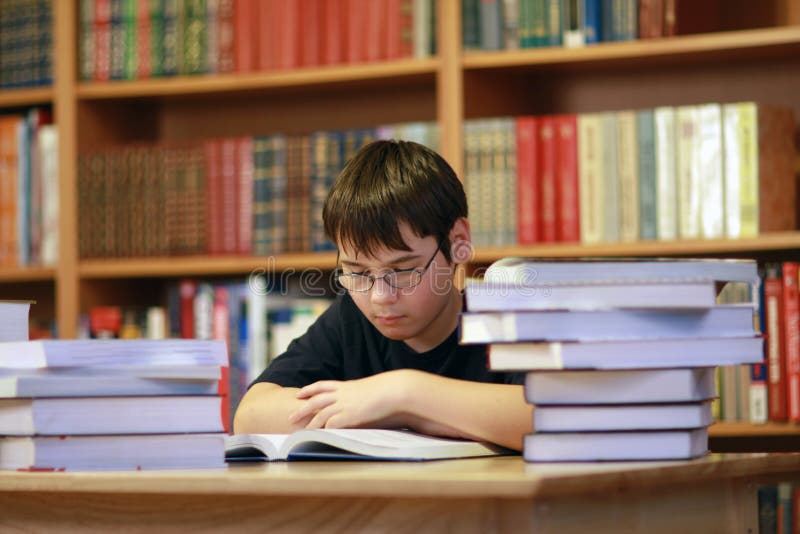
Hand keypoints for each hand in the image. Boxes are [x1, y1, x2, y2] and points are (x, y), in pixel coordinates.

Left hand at [288, 371, 405, 428]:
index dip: (310, 389)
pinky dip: (324, 430)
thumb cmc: (387, 389)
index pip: (322, 385)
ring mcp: (344, 404)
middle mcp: (342, 393)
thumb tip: (362, 400)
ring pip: (320, 414)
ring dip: (310, 423)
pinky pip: (331, 424)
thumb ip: (361, 394)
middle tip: (291, 417)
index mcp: (346, 385)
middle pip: (315, 400)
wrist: (393, 390)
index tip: (300, 393)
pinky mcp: (349, 415)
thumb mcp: (370, 388)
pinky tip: (320, 436)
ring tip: (302, 431)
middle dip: (302, 409)